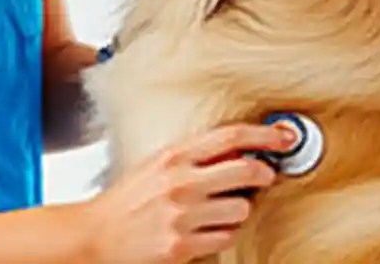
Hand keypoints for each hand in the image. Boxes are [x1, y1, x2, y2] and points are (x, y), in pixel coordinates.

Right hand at [77, 123, 296, 262]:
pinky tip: (204, 230)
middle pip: (246, 171)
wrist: (96, 235)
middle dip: (263, 175)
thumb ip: (192, 158)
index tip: (284, 137)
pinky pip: (226, 237)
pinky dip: (221, 234)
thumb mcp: (155, 165)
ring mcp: (182, 215)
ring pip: (241, 210)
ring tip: (217, 211)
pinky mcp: (182, 245)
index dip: (263, 135)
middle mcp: (179, 182)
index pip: (229, 136)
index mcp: (172, 156)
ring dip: (237, 211)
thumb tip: (238, 151)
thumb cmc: (126, 200)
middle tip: (264, 176)